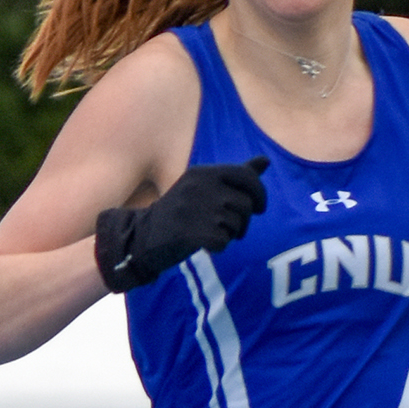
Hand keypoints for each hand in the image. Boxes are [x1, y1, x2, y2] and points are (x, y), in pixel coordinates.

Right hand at [94, 157, 268, 291]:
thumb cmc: (181, 210)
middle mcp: (201, 187)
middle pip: (245, 205)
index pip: (247, 177)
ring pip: (236, 225)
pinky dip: (217, 246)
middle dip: (243, 221)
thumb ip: (237, 174)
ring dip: (229, 234)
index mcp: (204, 172)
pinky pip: (224, 242)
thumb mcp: (205, 185)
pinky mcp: (193, 232)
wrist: (143, 235)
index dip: (259, 194)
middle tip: (228, 227)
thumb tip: (265, 160)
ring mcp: (197, 209)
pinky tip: (202, 243)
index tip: (258, 208)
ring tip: (209, 232)